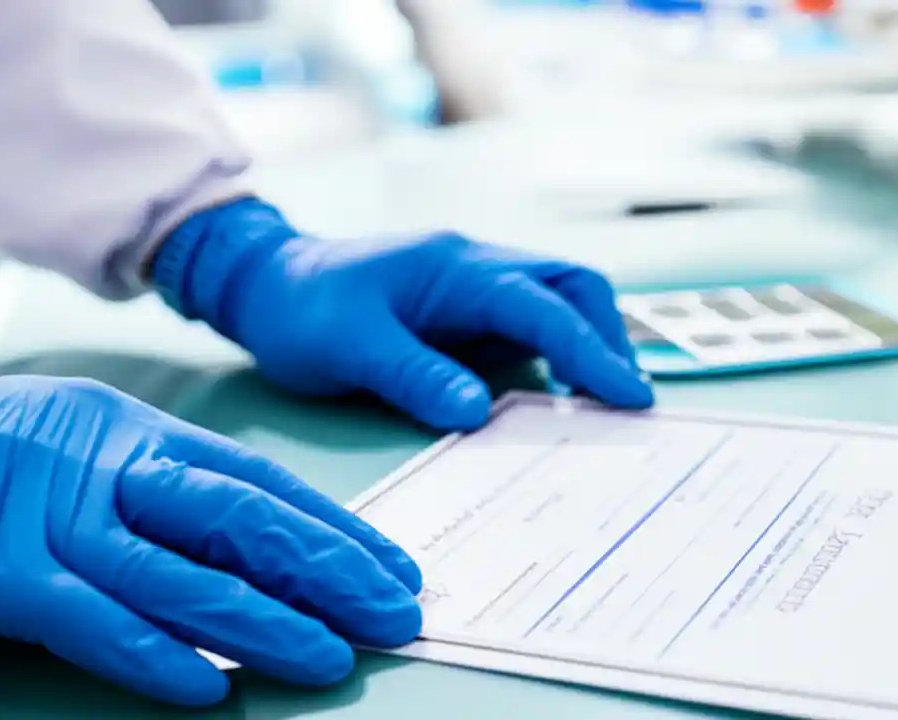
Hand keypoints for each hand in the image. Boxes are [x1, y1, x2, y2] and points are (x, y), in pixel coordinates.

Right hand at [0, 376, 422, 705]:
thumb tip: (263, 543)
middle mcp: (107, 468)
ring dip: (262, 622)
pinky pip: (88, 620)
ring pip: (180, 574)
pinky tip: (208, 688)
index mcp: (137, 432)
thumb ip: (164, 488)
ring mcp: (51, 521)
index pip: (262, 482)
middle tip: (395, 614)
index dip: (335, 528)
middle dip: (326, 571)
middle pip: (242, 520)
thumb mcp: (87, 447)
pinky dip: (151, 652)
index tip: (394, 569)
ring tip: (329, 658)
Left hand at [153, 198, 653, 429]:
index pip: (543, 306)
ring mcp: (481, 289)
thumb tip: (480, 412)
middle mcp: (482, 269)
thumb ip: (414, 376)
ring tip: (604, 404)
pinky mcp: (474, 312)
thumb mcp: (346, 347)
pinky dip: (562, 356)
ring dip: (591, 345)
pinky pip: (535, 327)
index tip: (630, 397)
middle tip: (625, 403)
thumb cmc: (302, 310)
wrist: (267, 283)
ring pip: (564, 302)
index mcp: (457, 268)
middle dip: (609, 339)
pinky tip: (560, 398)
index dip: (591, 352)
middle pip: (576, 287)